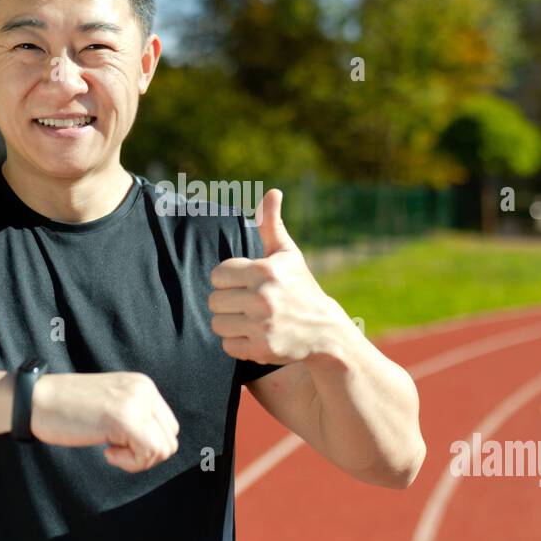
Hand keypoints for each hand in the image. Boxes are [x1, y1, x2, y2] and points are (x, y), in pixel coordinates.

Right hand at [29, 371, 179, 472]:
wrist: (34, 400)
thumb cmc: (66, 409)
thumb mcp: (110, 405)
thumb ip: (135, 416)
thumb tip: (157, 446)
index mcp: (143, 386)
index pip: (168, 426)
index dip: (147, 444)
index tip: (118, 443)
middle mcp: (144, 390)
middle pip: (169, 439)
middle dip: (145, 455)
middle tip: (115, 450)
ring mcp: (136, 402)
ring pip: (163, 448)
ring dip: (137, 460)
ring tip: (110, 450)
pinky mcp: (125, 418)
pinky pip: (149, 452)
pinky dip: (130, 462)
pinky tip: (106, 452)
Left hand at [208, 188, 343, 365]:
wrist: (326, 331)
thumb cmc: (300, 288)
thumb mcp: (288, 254)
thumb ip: (271, 224)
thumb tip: (272, 192)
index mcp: (266, 271)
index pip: (218, 274)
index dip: (228, 279)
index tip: (244, 283)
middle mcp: (263, 298)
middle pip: (214, 300)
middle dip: (228, 301)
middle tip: (247, 303)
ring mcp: (262, 326)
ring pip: (217, 324)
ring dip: (230, 323)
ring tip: (249, 319)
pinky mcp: (262, 349)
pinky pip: (227, 345)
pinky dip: (237, 343)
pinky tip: (254, 335)